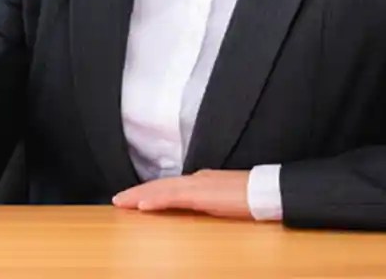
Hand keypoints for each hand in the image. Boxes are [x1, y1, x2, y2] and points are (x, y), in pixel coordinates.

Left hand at [111, 170, 252, 219]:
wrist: (267, 190)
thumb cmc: (251, 197)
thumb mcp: (223, 199)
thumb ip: (208, 200)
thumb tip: (196, 206)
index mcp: (200, 181)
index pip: (168, 186)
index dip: (148, 191)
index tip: (133, 198)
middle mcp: (195, 179)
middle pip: (159, 185)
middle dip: (137, 192)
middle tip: (118, 200)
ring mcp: (197, 184)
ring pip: (161, 189)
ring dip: (138, 196)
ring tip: (121, 203)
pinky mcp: (201, 194)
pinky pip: (172, 197)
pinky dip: (155, 201)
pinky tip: (142, 206)